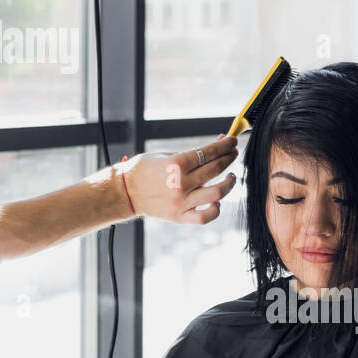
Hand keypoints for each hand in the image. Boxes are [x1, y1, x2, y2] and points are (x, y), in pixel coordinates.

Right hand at [119, 135, 238, 224]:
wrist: (124, 192)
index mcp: (175, 164)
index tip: (232, 141)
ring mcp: (181, 202)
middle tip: (233, 152)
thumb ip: (192, 152)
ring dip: (229, 183)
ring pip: (217, 193)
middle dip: (229, 157)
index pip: (209, 152)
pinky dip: (215, 209)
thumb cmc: (144, 170)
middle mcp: (180, 183)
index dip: (224, 145)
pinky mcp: (179, 217)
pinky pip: (205, 217)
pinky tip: (217, 200)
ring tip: (230, 177)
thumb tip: (218, 143)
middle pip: (215, 169)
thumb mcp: (166, 155)